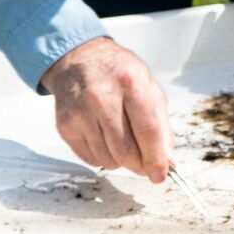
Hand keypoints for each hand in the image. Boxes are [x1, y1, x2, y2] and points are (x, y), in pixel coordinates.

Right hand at [40, 37, 173, 182]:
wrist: (78, 59)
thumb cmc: (118, 73)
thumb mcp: (148, 87)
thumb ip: (161, 124)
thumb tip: (167, 162)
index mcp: (130, 82)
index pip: (147, 130)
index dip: (156, 158)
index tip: (161, 174)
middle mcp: (102, 96)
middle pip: (125, 150)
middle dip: (140, 166)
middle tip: (145, 166)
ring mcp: (80, 112)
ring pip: (107, 159)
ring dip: (122, 162)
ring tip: (124, 144)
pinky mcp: (65, 125)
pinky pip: (90, 159)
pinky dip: (104, 158)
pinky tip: (106, 140)